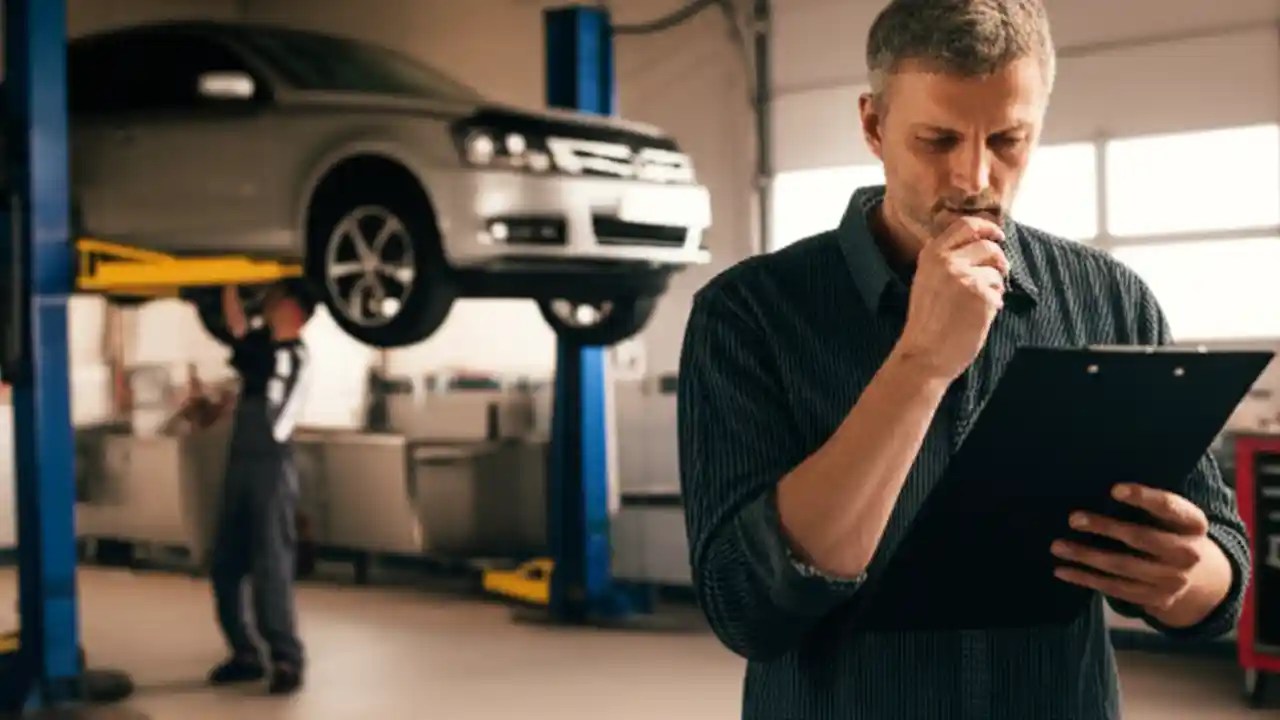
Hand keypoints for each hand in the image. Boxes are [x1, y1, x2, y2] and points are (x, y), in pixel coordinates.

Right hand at [892, 217, 1009, 381]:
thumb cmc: (927, 322)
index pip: (965, 225)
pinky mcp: (982, 296)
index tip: (997, 235)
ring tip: (979, 304)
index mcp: (932, 255)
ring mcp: (965, 278)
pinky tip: (980, 317)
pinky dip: (995, 304)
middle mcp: (948, 261)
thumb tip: (981, 245)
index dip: (986, 227)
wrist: (925, 354)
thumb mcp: (927, 280)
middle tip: (1000, 271)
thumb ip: (946, 260)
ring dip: (996, 286)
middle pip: (988, 245)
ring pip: (997, 271)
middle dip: (999, 259)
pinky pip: (1000, 293)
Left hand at [1050, 483, 1232, 627]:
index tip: (1115, 489)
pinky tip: (1063, 570)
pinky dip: (1085, 579)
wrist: (1197, 576)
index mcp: (1193, 524)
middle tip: (1073, 518)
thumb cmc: (1168, 531)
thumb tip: (1099, 491)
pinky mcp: (1155, 599)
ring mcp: (1172, 580)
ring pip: (1122, 567)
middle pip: (1141, 538)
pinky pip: (1114, 588)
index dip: (1143, 497)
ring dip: (1086, 556)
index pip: (1169, 507)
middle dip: (1104, 527)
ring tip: (1058, 546)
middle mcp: (1188, 554)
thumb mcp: (1171, 516)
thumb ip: (1147, 505)